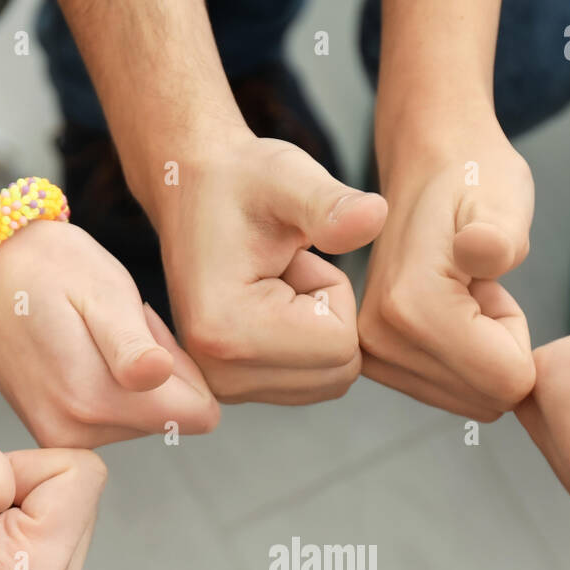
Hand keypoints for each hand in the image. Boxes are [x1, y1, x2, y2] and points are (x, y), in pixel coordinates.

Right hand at [0, 221, 219, 445]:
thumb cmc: (48, 267)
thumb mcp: (101, 291)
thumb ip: (132, 343)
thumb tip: (158, 375)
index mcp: (97, 402)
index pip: (198, 413)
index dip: (183, 369)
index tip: (143, 333)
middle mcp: (78, 435)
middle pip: (170, 417)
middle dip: (155, 372)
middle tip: (112, 326)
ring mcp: (62, 439)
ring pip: (144, 418)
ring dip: (132, 376)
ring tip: (91, 333)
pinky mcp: (54, 434)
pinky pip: (114, 418)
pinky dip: (110, 385)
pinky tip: (80, 350)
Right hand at [151, 133, 387, 403]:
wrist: (193, 194)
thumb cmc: (242, 182)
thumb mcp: (288, 178)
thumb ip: (331, 204)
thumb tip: (376, 215)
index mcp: (226, 332)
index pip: (341, 343)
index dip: (334, 289)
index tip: (291, 256)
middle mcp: (218, 376)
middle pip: (339, 371)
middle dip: (331, 315)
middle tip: (286, 271)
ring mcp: (223, 389)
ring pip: (330, 380)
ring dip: (321, 330)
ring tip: (276, 284)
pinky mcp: (234, 390)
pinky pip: (313, 383)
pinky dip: (308, 346)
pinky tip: (271, 307)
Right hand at [360, 118, 534, 418]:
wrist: (426, 166)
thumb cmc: (474, 179)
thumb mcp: (503, 197)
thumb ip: (500, 235)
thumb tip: (481, 250)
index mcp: (412, 307)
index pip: (506, 381)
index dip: (517, 336)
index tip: (492, 285)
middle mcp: (380, 341)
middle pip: (486, 399)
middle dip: (499, 351)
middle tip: (479, 290)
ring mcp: (371, 355)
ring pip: (468, 400)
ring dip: (480, 354)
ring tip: (462, 295)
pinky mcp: (372, 361)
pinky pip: (447, 393)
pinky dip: (460, 360)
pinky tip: (447, 312)